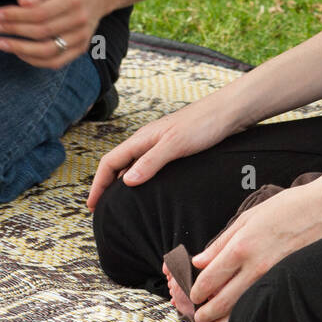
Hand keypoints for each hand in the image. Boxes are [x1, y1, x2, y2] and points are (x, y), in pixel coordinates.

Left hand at [0, 0, 106, 69]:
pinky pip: (56, 62)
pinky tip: (18, 52)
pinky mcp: (81, 49)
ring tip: (0, 43)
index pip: (39, 12)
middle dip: (13, 30)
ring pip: (48, 51)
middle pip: (41, 32)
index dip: (15, 16)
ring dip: (20, 50)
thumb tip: (22, 2)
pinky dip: (34, 60)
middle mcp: (80, 20)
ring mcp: (82, 37)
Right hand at [86, 97, 239, 210]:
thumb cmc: (203, 124)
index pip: (109, 162)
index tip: (92, 206)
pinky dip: (142, 180)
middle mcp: (147, 141)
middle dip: (106, 186)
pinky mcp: (174, 149)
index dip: (98, 184)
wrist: (229, 111)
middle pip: (118, 164)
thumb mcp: (175, 144)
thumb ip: (151, 162)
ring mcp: (160, 144)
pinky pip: (149, 166)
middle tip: (102, 210)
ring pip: (133, 165)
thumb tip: (126, 182)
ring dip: (123, 183)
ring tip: (121, 205)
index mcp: (142, 139)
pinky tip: (149, 191)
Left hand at [187, 180, 321, 321]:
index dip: (198, 291)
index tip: (195, 295)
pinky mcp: (288, 284)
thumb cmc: (289, 208)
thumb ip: (221, 242)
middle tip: (200, 318)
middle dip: (207, 313)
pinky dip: (250, 318)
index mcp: (242, 246)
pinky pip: (264, 307)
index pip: (210, 278)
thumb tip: (200, 260)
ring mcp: (274, 278)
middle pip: (223, 300)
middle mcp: (256, 266)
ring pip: (243, 309)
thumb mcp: (248, 217)